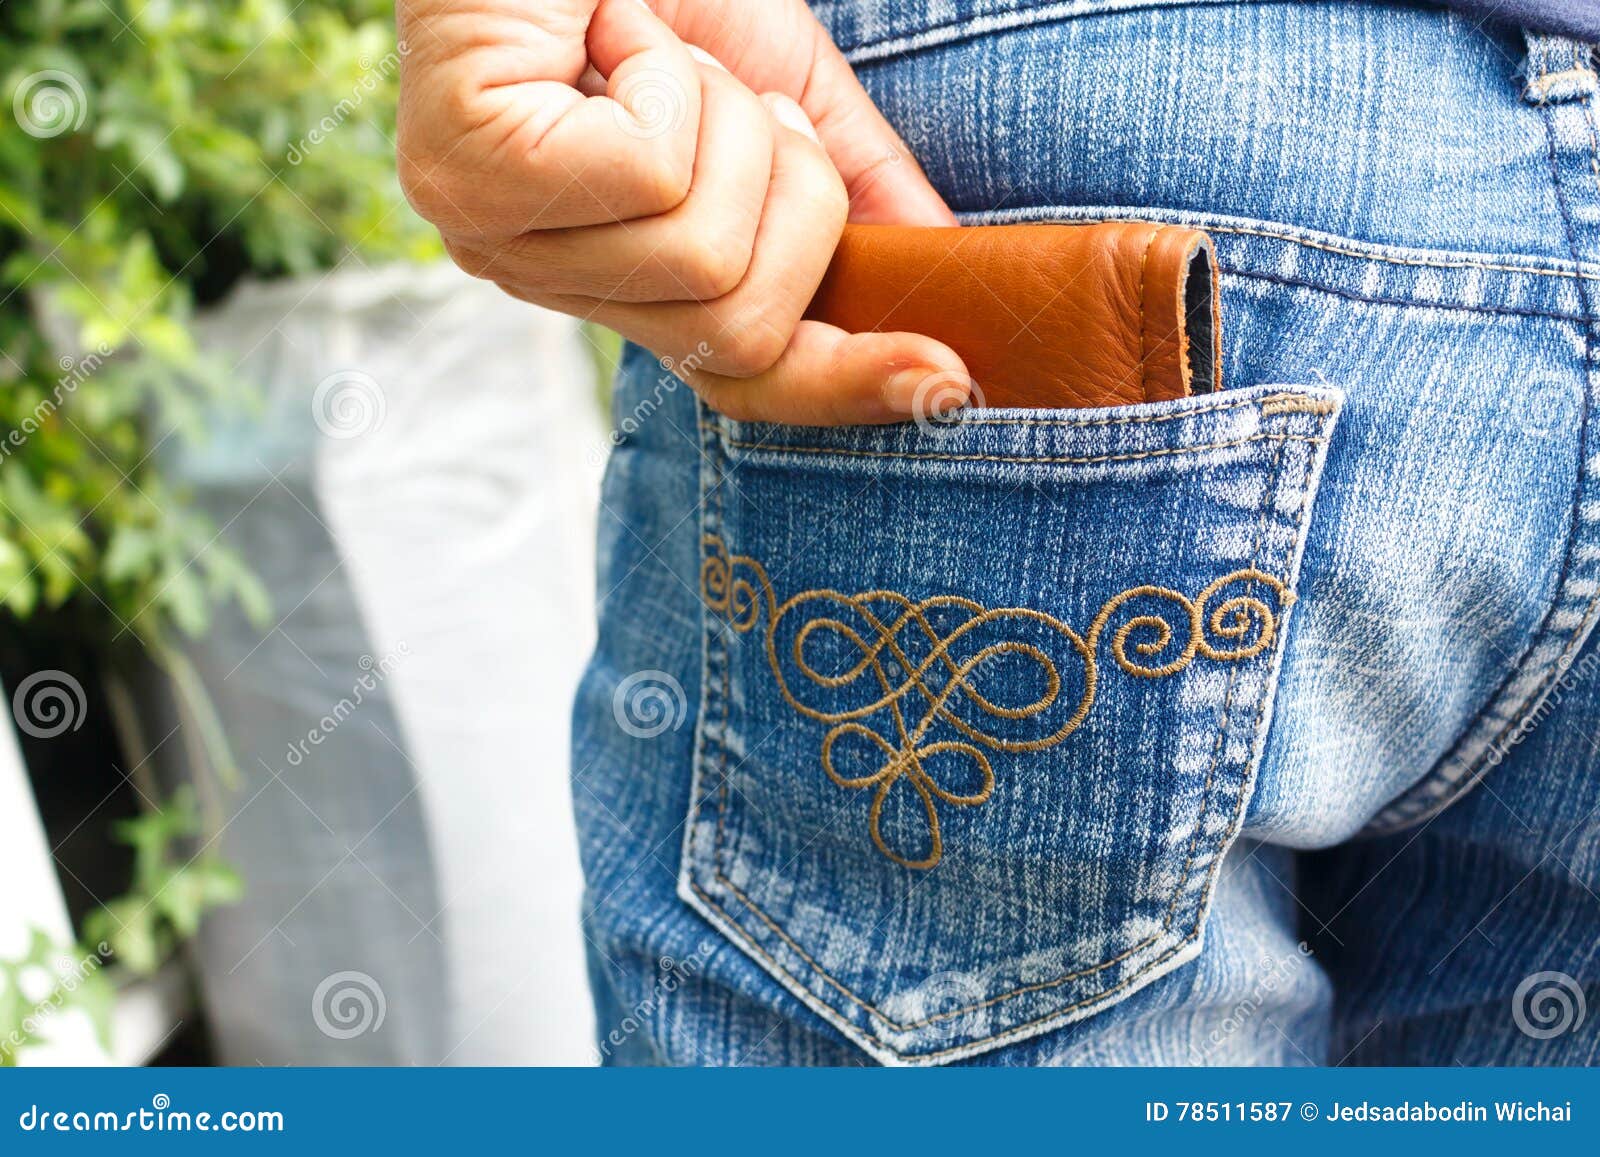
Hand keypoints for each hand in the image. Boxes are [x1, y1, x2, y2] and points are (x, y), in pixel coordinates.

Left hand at [396, 0, 969, 424]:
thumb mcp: (785, 89)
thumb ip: (853, 182)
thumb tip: (940, 258)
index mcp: (618, 276)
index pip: (735, 382)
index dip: (843, 387)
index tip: (948, 378)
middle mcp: (550, 281)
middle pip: (739, 331)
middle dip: (793, 196)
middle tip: (744, 100)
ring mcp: (500, 241)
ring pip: (702, 259)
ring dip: (727, 122)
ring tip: (664, 53)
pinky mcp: (474, 177)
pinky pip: (649, 175)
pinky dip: (668, 78)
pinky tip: (613, 32)